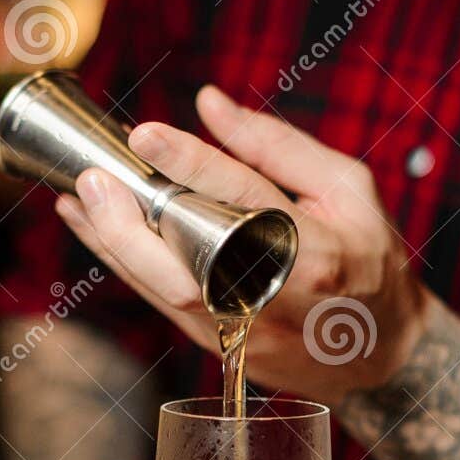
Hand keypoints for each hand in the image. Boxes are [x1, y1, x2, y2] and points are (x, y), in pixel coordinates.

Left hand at [54, 85, 436, 403]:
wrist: (383, 354)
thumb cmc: (369, 260)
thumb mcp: (346, 190)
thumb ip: (277, 147)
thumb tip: (210, 104)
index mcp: (315, 250)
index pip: (243, 200)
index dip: (189, 164)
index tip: (143, 134)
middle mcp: (275, 296)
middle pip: (188, 267)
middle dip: (129, 225)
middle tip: (92, 180)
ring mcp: (244, 329)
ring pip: (164, 290)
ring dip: (112, 243)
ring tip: (77, 199)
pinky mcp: (222, 347)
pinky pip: (162, 302)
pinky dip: (125, 263)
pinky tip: (97, 230)